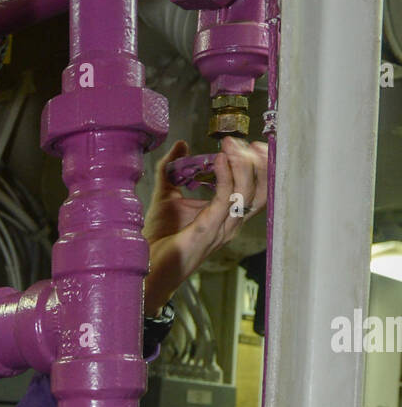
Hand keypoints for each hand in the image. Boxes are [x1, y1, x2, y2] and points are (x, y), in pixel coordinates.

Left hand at [143, 136, 267, 313]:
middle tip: (241, 141)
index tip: (245, 142)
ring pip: (247, 193)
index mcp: (226, 215)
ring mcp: (222, 228)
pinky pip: (225, 199)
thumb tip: (180, 144)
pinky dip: (226, 176)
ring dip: (242, 165)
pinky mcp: (209, 229)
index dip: (256, 164)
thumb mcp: (167, 194)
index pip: (255, 188)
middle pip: (260, 190)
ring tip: (230, 145)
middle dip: (257, 162)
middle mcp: (230, 222)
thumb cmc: (159, 237)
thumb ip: (172, 168)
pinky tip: (218, 159)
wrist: (146, 265)